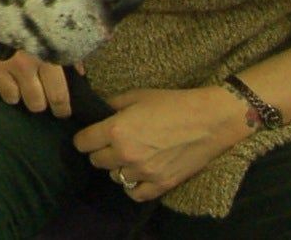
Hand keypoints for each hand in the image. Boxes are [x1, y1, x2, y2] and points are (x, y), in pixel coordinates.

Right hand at [0, 15, 75, 116]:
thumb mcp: (56, 18)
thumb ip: (71, 47)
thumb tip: (82, 73)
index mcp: (48, 56)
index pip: (58, 97)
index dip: (62, 109)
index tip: (63, 112)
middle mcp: (23, 67)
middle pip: (35, 103)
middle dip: (40, 102)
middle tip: (40, 95)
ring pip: (11, 98)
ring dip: (17, 94)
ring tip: (18, 84)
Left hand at [73, 87, 250, 202]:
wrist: (208, 120)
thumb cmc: (171, 103)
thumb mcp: (136, 96)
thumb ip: (111, 105)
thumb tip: (96, 109)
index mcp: (116, 130)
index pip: (83, 143)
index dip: (84, 138)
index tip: (89, 136)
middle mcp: (126, 154)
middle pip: (96, 161)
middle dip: (100, 151)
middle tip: (111, 144)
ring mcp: (144, 172)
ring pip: (115, 177)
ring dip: (118, 167)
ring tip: (129, 156)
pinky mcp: (161, 184)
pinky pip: (135, 194)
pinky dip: (133, 186)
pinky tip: (137, 175)